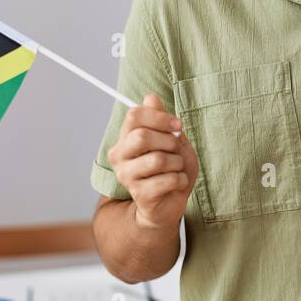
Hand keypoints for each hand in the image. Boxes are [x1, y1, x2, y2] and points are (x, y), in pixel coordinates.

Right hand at [108, 93, 198, 230]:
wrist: (170, 202)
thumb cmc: (171, 168)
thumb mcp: (172, 140)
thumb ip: (161, 120)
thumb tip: (150, 97)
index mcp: (125, 138)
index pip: (134, 115)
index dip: (160, 117)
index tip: (177, 126)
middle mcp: (120, 156)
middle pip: (142, 137)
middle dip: (169, 142)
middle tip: (176, 150)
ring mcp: (127, 177)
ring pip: (158, 160)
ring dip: (177, 163)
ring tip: (176, 169)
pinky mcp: (140, 195)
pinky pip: (168, 180)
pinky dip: (181, 180)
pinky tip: (177, 183)